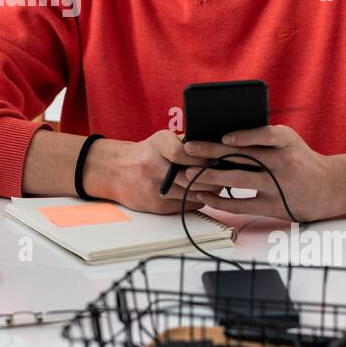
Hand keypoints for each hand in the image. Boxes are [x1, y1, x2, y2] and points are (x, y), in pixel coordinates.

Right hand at [85, 131, 222, 214]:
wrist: (116, 172)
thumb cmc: (147, 153)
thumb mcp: (162, 140)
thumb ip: (186, 142)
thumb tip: (218, 147)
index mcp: (157, 145)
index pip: (183, 152)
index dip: (203, 157)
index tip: (218, 157)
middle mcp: (152, 166)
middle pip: (191, 177)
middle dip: (213, 177)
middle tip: (229, 175)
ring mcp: (153, 189)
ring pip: (191, 194)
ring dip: (209, 191)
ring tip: (220, 184)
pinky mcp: (156, 206)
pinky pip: (185, 206)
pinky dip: (198, 200)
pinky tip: (205, 195)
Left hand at [176, 124, 344, 221]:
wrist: (329, 187)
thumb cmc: (299, 159)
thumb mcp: (287, 141)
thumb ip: (261, 138)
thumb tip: (220, 137)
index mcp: (285, 141)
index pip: (265, 135)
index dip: (245, 136)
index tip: (224, 136)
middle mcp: (282, 162)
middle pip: (242, 156)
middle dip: (211, 152)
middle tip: (187, 149)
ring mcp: (277, 186)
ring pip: (238, 180)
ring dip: (209, 176)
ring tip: (187, 174)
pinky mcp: (273, 206)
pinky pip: (241, 204)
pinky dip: (220, 201)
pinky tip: (204, 196)